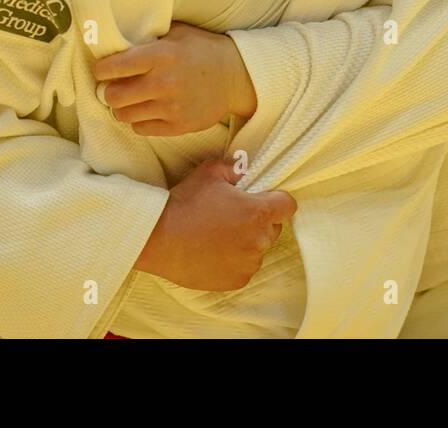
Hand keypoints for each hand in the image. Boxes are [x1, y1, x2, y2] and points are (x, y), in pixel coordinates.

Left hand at [92, 21, 257, 135]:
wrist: (236, 76)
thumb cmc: (203, 50)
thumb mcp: (177, 33)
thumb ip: (149, 37)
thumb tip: (116, 42)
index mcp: (160, 55)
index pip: (113, 67)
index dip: (101, 69)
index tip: (103, 69)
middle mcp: (163, 82)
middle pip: (113, 96)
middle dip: (110, 90)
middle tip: (116, 86)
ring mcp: (171, 107)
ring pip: (124, 115)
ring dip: (123, 107)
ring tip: (131, 99)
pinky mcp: (179, 126)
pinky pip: (141, 129)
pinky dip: (139, 120)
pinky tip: (147, 109)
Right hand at [133, 158, 296, 290]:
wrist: (159, 238)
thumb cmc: (185, 203)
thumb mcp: (209, 172)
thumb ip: (234, 167)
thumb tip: (243, 169)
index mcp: (258, 212)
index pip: (288, 205)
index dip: (276, 199)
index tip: (262, 199)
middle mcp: (259, 240)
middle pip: (273, 228)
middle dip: (258, 221)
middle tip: (231, 215)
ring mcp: (249, 263)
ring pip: (258, 249)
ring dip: (246, 242)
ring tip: (217, 235)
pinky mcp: (236, 281)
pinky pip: (244, 268)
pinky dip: (234, 261)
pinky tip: (212, 251)